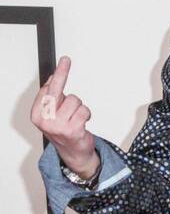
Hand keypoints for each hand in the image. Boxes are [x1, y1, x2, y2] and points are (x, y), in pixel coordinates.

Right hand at [30, 56, 98, 176]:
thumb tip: (53, 79)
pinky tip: (82, 123)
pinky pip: (84, 111)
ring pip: (75, 101)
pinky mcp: (73, 130)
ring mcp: (58, 126)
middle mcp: (45, 121)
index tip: (63, 61)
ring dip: (79, 107)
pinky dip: (86, 115)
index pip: (47, 89)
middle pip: (58, 92)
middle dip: (62, 74)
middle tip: (66, 60)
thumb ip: (51, 98)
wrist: (73, 153)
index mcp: (37, 114)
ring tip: (75, 117)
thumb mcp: (52, 114)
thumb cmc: (63, 130)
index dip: (57, 74)